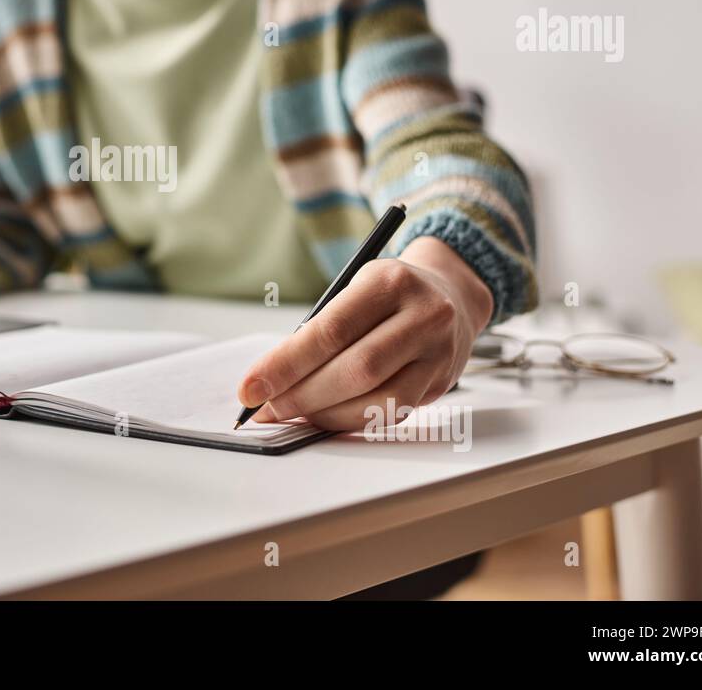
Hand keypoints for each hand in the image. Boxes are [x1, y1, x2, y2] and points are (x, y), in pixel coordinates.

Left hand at [236, 236, 493, 430]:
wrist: (451, 294)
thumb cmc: (387, 293)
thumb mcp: (355, 289)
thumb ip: (321, 329)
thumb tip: (272, 379)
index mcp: (389, 282)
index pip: (330, 330)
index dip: (285, 365)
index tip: (250, 388)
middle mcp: (422, 315)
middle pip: (355, 369)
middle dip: (301, 395)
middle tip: (266, 409)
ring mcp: (438, 351)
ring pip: (377, 399)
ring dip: (326, 414)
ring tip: (293, 414)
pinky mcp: (441, 381)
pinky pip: (392, 412)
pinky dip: (352, 419)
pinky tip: (326, 416)